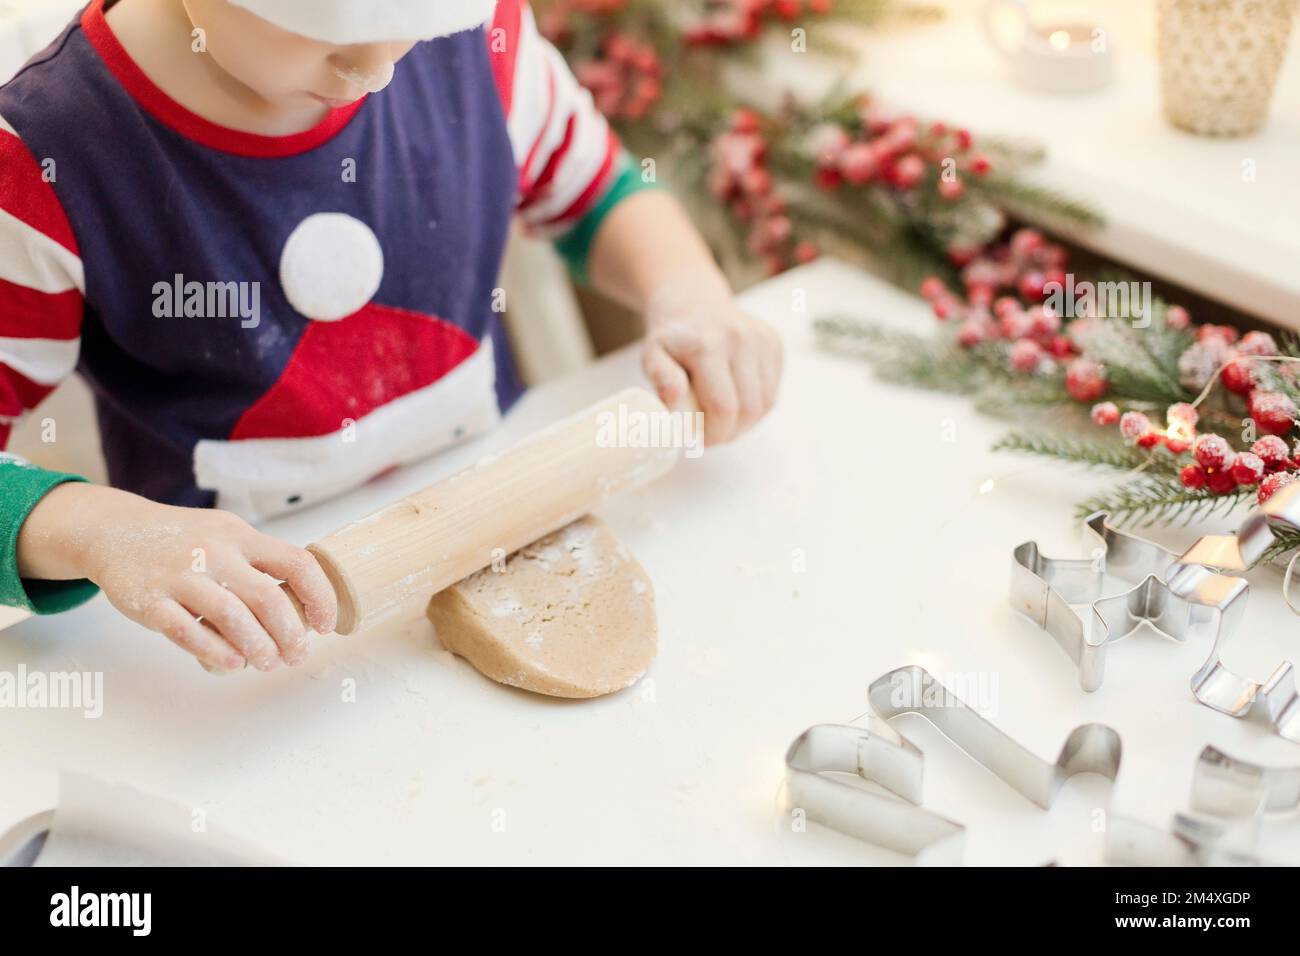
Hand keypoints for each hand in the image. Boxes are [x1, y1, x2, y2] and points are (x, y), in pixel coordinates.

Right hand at [18, 484, 336, 672]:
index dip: (320, 597)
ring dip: (258, 648)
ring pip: (231, 618)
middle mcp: (214, 552)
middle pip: (268, 598)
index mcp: (241, 536)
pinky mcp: (149, 600)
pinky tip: (232, 663)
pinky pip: (187, 631)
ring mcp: (180, 575)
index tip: (325, 625)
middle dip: (290, 635)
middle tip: (297, 656)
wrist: (114, 531)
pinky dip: (215, 652)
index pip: (297, 563)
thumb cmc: (183, 540)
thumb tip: (304, 605)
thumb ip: (259, 562)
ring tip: (267, 663)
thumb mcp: (226, 535)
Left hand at [640, 274, 783, 444]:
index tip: (700, 440)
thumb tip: (676, 401)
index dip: (715, 434)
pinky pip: (772, 391)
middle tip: (712, 435)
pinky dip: (756, 407)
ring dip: (745, 423)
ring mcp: (762, 339)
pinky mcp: (774, 343)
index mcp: (707, 345)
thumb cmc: (671, 338)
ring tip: (723, 420)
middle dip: (730, 433)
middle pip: (748, 409)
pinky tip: (736, 401)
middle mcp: (741, 339)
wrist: (692, 301)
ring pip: (765, 404)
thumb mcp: (652, 356)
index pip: (723, 407)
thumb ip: (662, 379)